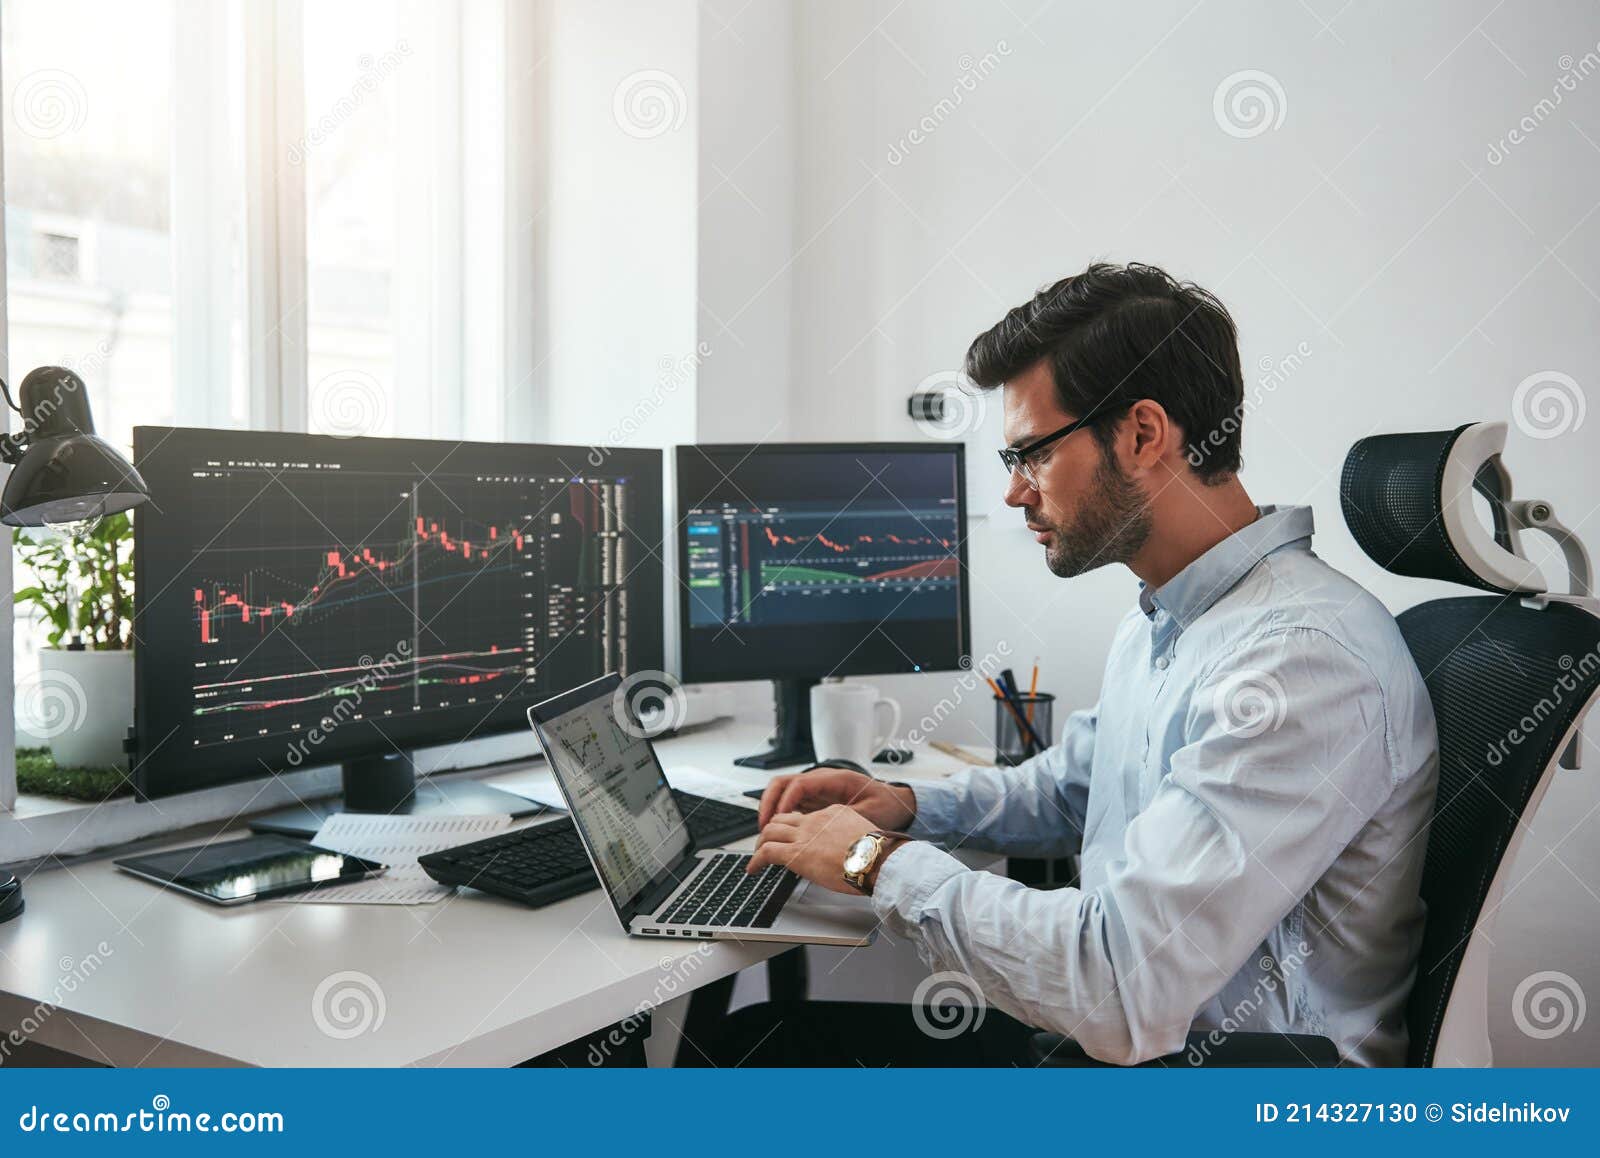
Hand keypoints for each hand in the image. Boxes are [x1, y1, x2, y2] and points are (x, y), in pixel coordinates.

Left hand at [747, 804, 878, 893]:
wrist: (875, 858)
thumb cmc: (876, 853)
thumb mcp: (863, 834)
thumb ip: (851, 836)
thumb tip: (849, 849)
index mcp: (833, 813)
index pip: (806, 816)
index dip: (795, 826)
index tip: (793, 836)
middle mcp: (815, 820)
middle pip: (783, 818)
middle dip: (772, 830)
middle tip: (769, 842)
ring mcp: (803, 835)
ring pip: (770, 831)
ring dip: (761, 843)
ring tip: (758, 856)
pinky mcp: (795, 853)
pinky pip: (767, 852)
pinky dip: (756, 860)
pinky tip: (754, 868)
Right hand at [756, 766, 915, 830]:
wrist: (897, 803)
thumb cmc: (886, 805)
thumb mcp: (870, 814)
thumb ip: (849, 821)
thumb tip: (830, 834)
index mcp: (835, 779)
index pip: (800, 784)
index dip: (785, 801)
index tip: (778, 820)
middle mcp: (821, 780)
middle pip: (783, 783)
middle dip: (769, 803)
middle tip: (764, 827)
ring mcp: (816, 789)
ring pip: (783, 792)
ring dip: (771, 809)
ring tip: (766, 832)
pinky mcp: (815, 800)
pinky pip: (790, 804)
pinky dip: (780, 816)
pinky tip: (779, 834)